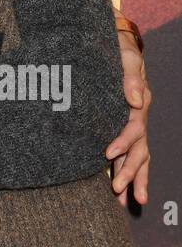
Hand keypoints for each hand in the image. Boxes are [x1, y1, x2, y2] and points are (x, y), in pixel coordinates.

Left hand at [106, 25, 151, 206]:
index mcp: (139, 102)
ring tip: (133, 201)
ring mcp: (133, 125)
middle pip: (140, 149)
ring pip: (138, 156)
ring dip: (135, 178)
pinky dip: (128, 172)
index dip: (123, 141)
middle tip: (118, 189)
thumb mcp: (125, 55)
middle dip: (130, 171)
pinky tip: (122, 191)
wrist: (114, 45)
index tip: (107, 153)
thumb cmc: (118, 50)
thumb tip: (133, 99)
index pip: (134, 127)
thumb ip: (130, 75)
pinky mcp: (123, 128)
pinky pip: (129, 154)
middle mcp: (138, 117)